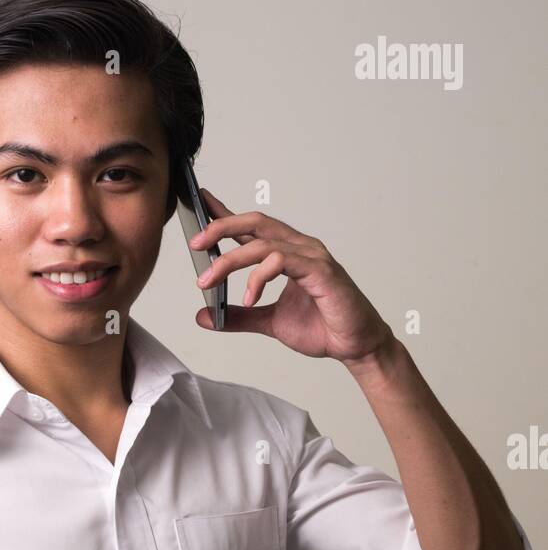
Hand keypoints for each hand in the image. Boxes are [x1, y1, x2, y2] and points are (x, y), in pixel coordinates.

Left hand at [190, 187, 393, 362]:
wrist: (354, 346)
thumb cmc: (322, 327)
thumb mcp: (269, 322)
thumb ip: (238, 316)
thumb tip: (204, 314)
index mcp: (288, 253)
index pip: (251, 227)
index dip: (225, 213)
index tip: (199, 203)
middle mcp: (299, 247)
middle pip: (255, 223)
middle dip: (221, 227)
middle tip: (196, 243)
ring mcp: (311, 257)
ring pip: (263, 244)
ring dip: (230, 261)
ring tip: (208, 281)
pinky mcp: (320, 271)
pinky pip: (282, 262)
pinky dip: (259, 277)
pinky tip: (248, 297)